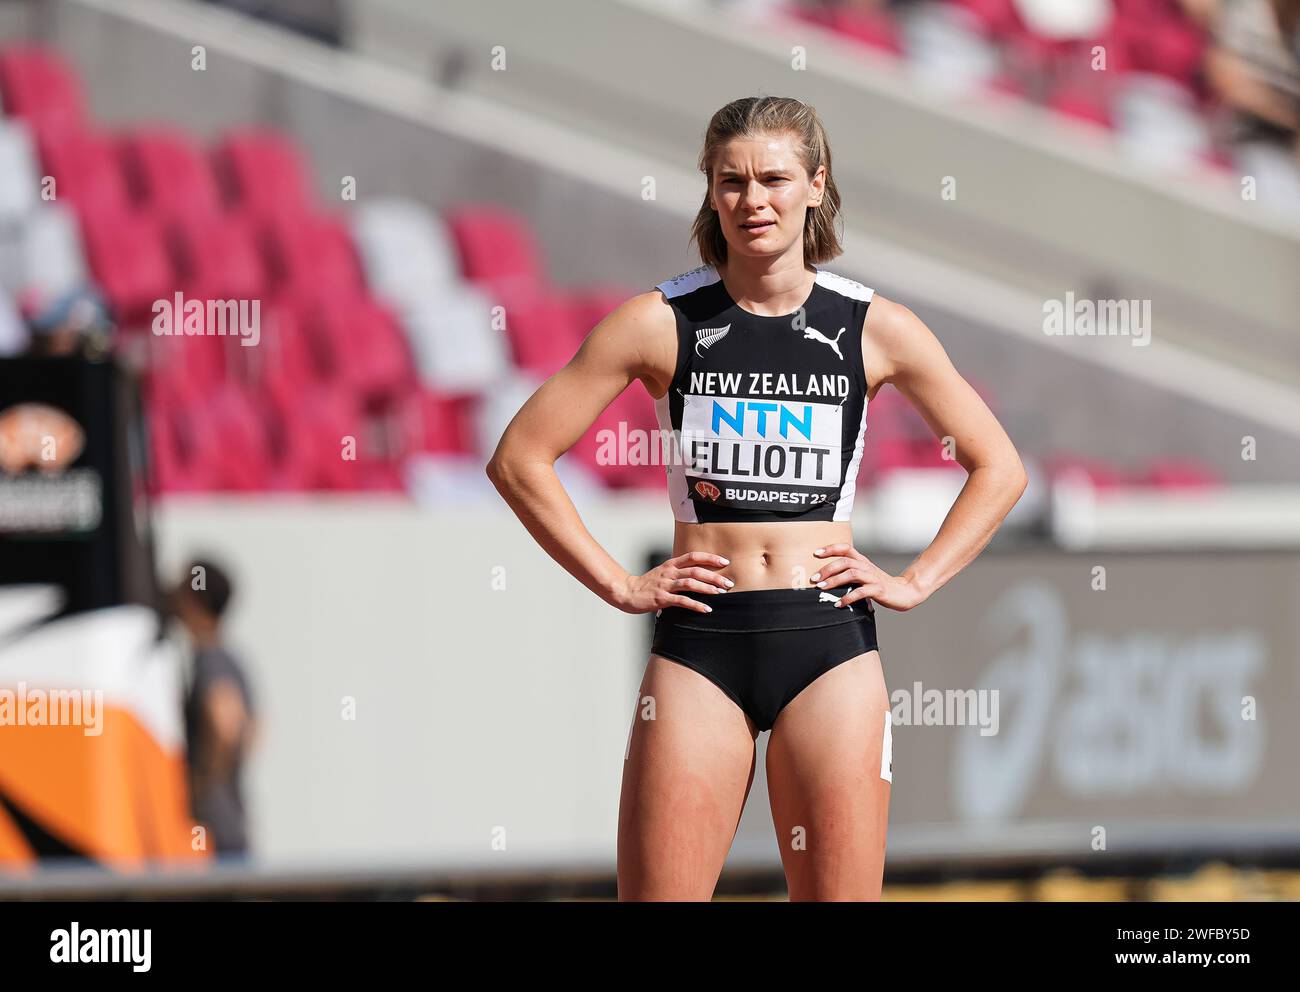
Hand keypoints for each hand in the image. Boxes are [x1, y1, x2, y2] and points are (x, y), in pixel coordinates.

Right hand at [611, 552, 732, 613]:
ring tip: (721, 593)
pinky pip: (682, 601)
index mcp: (671, 564)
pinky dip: (696, 605)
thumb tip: (699, 574)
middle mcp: (669, 572)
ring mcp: (665, 585)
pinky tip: (706, 609)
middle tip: (729, 582)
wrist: (627, 592)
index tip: (725, 561)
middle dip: (714, 576)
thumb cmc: (648, 584)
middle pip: (696, 570)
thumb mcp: (663, 573)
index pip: (693, 556)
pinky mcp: (662, 599)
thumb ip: (679, 572)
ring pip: (690, 583)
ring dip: (708, 588)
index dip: (710, 558)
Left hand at [810, 543, 926, 611]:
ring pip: (851, 574)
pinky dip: (848, 598)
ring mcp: (873, 578)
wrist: (905, 592)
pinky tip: (839, 604)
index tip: (816, 553)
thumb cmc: (880, 585)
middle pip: (845, 561)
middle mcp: (866, 567)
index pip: (845, 548)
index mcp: (862, 561)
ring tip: (822, 588)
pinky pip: (861, 592)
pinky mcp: (878, 590)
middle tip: (814, 579)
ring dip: (834, 581)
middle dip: (827, 569)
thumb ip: (849, 574)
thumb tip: (825, 579)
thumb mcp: (864, 575)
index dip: (830, 548)